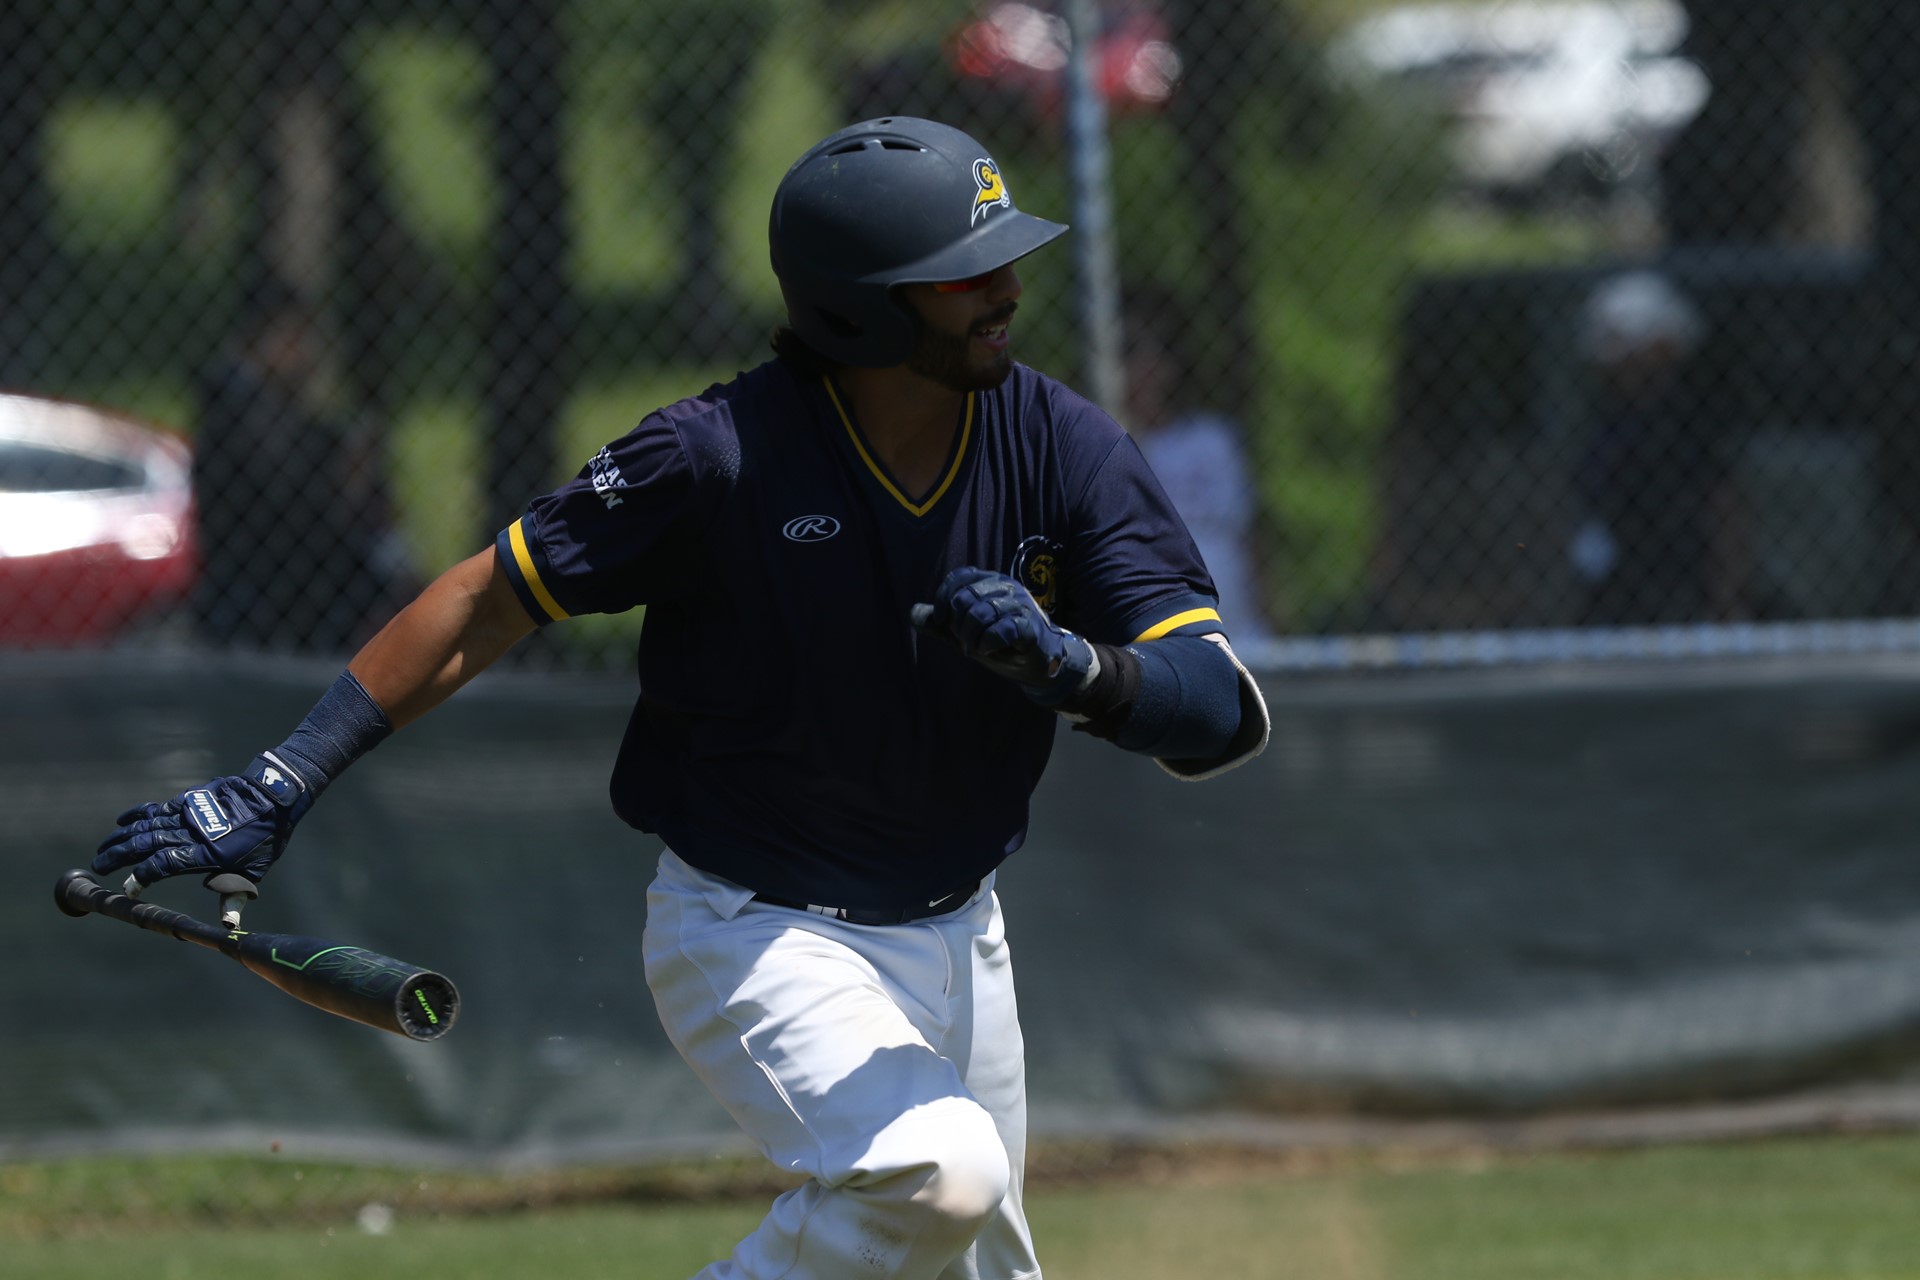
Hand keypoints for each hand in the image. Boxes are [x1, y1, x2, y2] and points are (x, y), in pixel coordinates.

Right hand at [92, 753, 312, 891]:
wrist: (273, 796)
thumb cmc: (266, 838)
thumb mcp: (254, 871)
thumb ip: (234, 897)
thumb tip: (228, 927)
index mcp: (205, 853)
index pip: (163, 864)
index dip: (142, 876)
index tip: (129, 888)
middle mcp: (190, 833)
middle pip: (145, 843)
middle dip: (118, 855)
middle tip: (98, 866)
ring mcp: (187, 814)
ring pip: (146, 825)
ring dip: (121, 837)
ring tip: (102, 848)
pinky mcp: (188, 800)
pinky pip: (157, 807)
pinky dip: (137, 814)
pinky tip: (122, 821)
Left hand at [911, 567, 1094, 705]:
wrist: (1038, 663)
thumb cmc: (1002, 643)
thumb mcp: (967, 632)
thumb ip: (941, 624)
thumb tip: (913, 613)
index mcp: (990, 582)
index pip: (958, 578)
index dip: (943, 599)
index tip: (941, 621)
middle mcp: (1006, 586)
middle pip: (964, 598)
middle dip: (958, 626)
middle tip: (967, 641)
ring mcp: (1020, 604)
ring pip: (979, 614)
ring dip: (972, 638)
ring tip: (977, 648)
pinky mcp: (1030, 626)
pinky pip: (1001, 630)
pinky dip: (988, 644)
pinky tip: (990, 650)